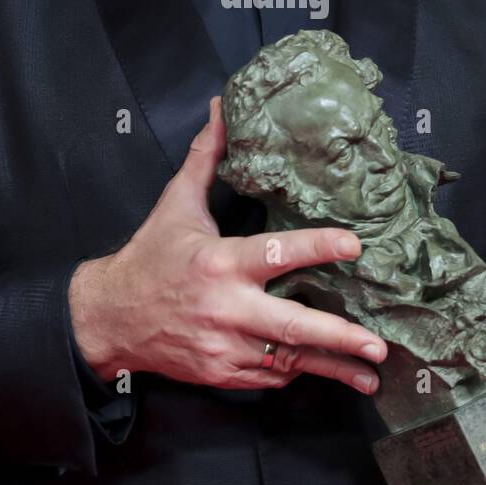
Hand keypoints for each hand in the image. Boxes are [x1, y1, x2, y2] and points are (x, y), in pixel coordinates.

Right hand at [69, 96, 386, 393]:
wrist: (108, 318)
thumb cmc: (150, 257)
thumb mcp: (176, 204)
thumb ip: (207, 157)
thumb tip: (222, 108)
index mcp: (219, 262)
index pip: (276, 253)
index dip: (317, 248)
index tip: (354, 245)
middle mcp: (225, 308)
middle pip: (290, 325)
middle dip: (338, 336)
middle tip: (377, 344)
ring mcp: (223, 346)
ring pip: (286, 359)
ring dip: (331, 367)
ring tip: (371, 376)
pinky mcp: (220, 374)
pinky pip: (268, 376)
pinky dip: (295, 370)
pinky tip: (326, 369)